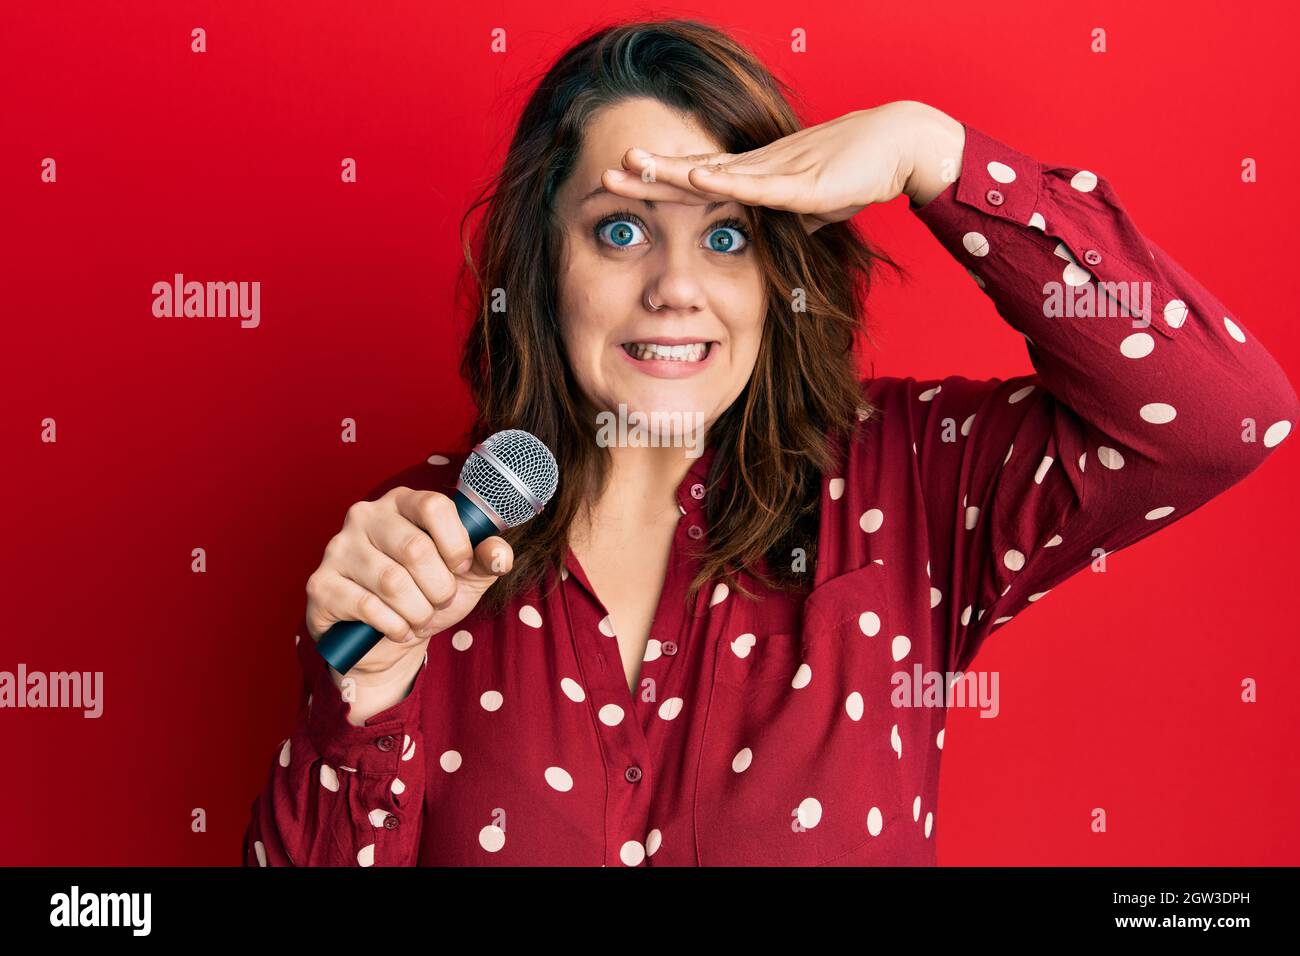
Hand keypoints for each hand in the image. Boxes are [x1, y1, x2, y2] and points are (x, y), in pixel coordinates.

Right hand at [304, 487, 513, 677]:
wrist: (387, 641)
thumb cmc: (426, 595)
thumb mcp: (465, 577)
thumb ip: (487, 559)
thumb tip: (501, 555)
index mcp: (403, 502)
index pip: (434, 506)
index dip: (456, 543)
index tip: (461, 568)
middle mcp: (366, 516)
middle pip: (416, 549)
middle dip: (440, 588)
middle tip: (440, 601)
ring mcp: (338, 548)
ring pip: (393, 582)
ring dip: (418, 611)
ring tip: (420, 617)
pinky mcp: (321, 584)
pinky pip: (367, 606)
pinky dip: (394, 626)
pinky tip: (398, 629)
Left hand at [598, 100, 961, 233]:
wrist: (895, 149)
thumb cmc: (852, 174)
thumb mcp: (806, 211)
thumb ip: (780, 225)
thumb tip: (762, 242)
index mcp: (753, 176)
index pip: (694, 180)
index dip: (657, 182)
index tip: (621, 184)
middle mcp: (755, 168)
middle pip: (691, 171)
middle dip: (648, 174)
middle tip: (605, 172)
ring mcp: (774, 172)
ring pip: (714, 172)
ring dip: (674, 171)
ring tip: (636, 166)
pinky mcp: (800, 182)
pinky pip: (756, 184)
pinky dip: (725, 181)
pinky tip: (696, 176)